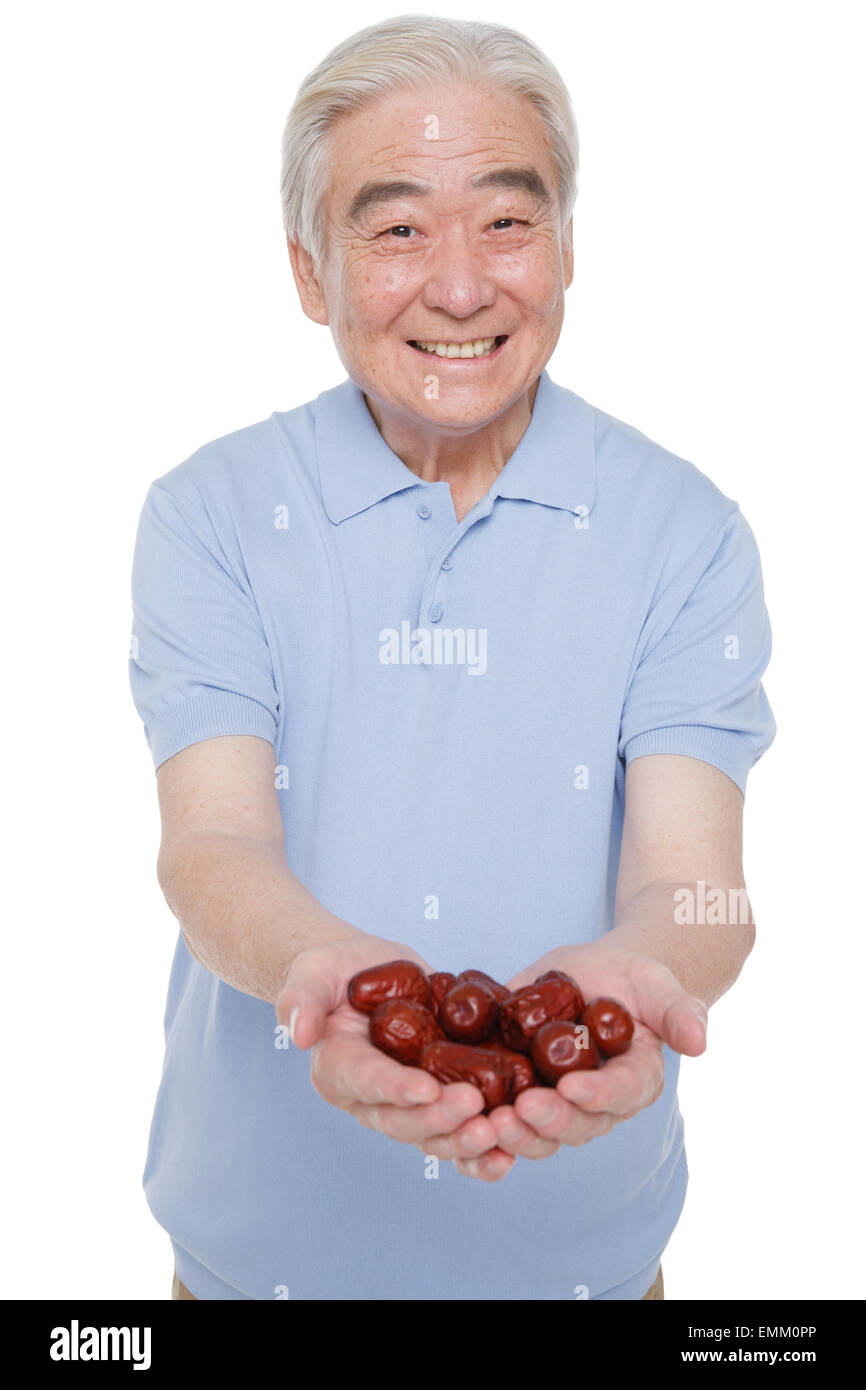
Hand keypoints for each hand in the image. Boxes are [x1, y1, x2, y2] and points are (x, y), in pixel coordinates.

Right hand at [276, 934, 509, 1177]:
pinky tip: (511, 1152)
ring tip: (500, 1129)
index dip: (396, 1088)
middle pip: (405, 1121)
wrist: (362, 976)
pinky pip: (459, 1131)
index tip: (427, 1087)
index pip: (368, 1083)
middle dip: (440, 1118)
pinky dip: (483, 1150)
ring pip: (435, 1136)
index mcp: (338, 1070)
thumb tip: (300, 1032)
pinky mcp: (437, 1098)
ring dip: (467, 1139)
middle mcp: (371, 1100)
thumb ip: (300, 999)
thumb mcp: (311, 974)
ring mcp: (407, 1104)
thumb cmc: (332, 973)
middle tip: (475, 1106)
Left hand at [483, 943, 707, 1159]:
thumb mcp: (658, 985)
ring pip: (537, 1133)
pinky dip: (481, 1137)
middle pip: (576, 1125)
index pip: (620, 1096)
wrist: (598, 976)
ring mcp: (557, 1103)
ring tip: (488, 1121)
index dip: (597, 1096)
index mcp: (635, 1082)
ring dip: (513, 1134)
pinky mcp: (520, 1093)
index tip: (572, 1087)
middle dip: (548, 1121)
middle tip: (521, 1109)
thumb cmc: (634, 979)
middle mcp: (596, 1104)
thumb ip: (680, 1011)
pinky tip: (457, 1136)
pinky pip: (503, 1124)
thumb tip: (701, 1041)